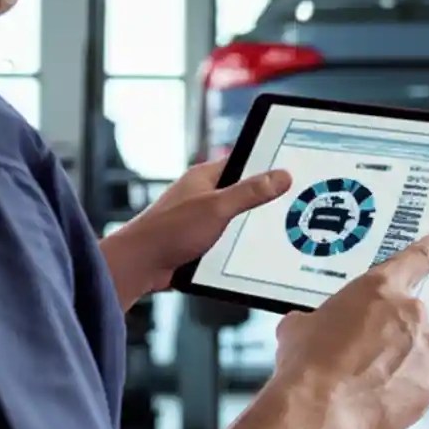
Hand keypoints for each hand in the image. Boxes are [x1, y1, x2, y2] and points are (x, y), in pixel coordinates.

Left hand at [100, 160, 291, 310]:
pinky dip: (235, 246)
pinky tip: (246, 255)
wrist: (138, 266)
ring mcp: (198, 218)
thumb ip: (249, 192)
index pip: (242, 162)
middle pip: (241, 192)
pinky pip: (224, 240)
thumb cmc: (168, 231)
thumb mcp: (217, 208)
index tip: (290, 170)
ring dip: (246, 228)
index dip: (265, 165)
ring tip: (269, 233)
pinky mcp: (196, 241)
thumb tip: (280, 176)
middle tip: (287, 206)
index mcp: (204, 177)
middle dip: (261, 201)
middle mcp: (201, 195)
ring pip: (234, 219)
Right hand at [271, 225, 428, 428]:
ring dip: (394, 364)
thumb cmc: (309, 364)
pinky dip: (398, 392)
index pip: (418, 257)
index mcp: (380, 289)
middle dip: (388, 335)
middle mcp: (410, 315)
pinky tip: (371, 399)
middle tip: (358, 355)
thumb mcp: (300, 326)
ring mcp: (424, 351)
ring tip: (359, 382)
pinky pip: (416, 385)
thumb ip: (318, 318)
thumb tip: (308, 328)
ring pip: (414, 354)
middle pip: (408, 320)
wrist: (318, 409)